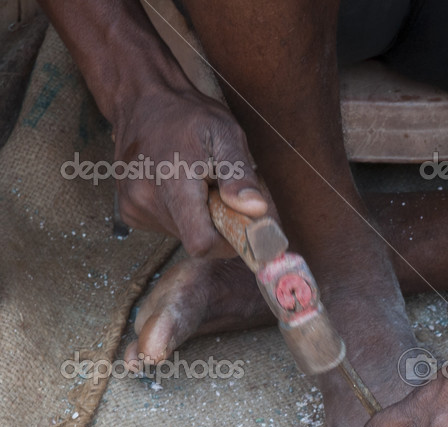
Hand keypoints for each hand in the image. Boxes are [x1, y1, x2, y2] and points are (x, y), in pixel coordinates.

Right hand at [111, 83, 270, 255]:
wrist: (143, 100)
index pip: (202, 243)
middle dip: (216, 224)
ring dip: (199, 218)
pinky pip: (167, 226)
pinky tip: (178, 186)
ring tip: (197, 184)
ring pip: (183, 235)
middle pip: (196, 240)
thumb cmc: (189, 116)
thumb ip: (239, 175)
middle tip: (219, 191)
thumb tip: (256, 209)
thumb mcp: (224, 135)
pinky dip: (181, 214)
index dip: (228, 242)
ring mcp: (133, 207)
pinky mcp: (129, 211)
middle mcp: (145, 201)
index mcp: (172, 185)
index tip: (239, 223)